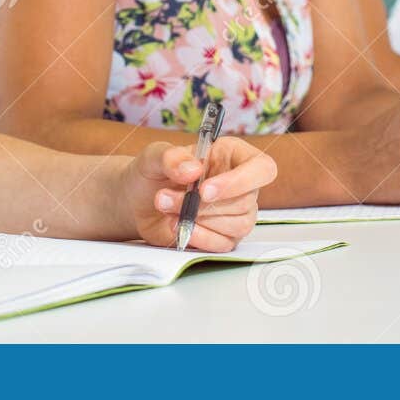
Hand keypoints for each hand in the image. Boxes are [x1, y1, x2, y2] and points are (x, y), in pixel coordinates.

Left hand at [124, 137, 276, 251]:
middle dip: (203, 205)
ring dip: (199, 220)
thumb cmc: (152, 172)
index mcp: (232, 156)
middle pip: (245, 201)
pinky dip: (200, 238)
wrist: (137, 201)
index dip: (242, 181)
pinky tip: (177, 226)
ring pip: (238, 225)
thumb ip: (171, 157)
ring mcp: (234, 213)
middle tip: (165, 196)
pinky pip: (224, 244)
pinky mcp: (222, 236)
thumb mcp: (154, 156)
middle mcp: (239, 184)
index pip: (262, 168)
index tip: (205, 190)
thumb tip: (193, 171)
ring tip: (166, 206)